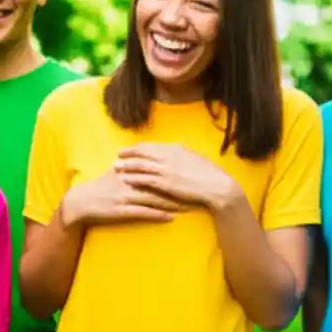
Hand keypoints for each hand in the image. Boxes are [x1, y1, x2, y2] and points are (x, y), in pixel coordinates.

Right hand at [61, 170, 192, 225]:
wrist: (81, 203)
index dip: (174, 173)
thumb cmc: (99, 188)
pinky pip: (144, 213)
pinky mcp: (122, 210)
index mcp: (130, 171)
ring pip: (155, 199)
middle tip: (196, 191)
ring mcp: (126, 196)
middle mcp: (130, 181)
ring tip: (190, 206)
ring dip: (173, 203)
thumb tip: (143, 158)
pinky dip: (158, 215)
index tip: (190, 176)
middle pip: (160, 184)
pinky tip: (171, 217)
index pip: (156, 170)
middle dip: (179, 188)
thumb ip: (130, 166)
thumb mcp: (114, 173)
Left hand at [113, 143, 239, 209]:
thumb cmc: (209, 174)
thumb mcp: (195, 159)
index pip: (152, 145)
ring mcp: (165, 169)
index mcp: (175, 148)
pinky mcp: (165, 182)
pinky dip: (133, 177)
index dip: (140, 146)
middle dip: (129, 152)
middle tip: (118, 153)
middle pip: (143, 152)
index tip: (131, 147)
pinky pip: (144, 179)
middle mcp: (168, 156)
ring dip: (127, 165)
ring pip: (140, 164)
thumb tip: (178, 153)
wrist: (216, 186)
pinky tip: (125, 179)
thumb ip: (182, 155)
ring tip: (115, 166)